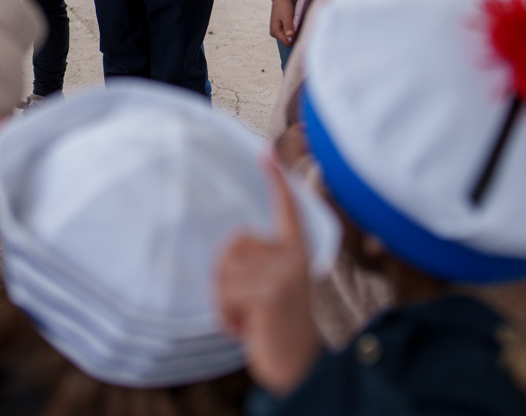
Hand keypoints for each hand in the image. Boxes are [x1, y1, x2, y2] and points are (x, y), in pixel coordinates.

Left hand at [216, 157, 323, 396]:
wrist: (301, 373)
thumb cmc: (277, 330)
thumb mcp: (272, 292)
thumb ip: (259, 269)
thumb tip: (229, 256)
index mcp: (296, 255)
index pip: (286, 212)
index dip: (276, 181)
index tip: (266, 152)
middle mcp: (294, 259)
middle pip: (232, 249)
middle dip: (226, 281)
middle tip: (248, 308)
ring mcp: (285, 273)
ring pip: (224, 274)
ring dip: (225, 304)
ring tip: (250, 322)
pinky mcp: (271, 291)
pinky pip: (226, 295)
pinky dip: (227, 318)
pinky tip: (248, 331)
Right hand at [270, 0, 296, 46]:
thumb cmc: (283, 5)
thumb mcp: (286, 16)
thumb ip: (288, 27)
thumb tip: (290, 36)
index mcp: (275, 32)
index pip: (288, 43)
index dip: (295, 38)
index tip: (299, 29)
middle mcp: (276, 33)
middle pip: (290, 41)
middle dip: (296, 35)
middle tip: (299, 25)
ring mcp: (279, 31)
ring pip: (291, 37)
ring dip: (296, 32)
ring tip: (298, 22)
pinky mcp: (283, 28)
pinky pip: (292, 33)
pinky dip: (296, 29)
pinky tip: (297, 23)